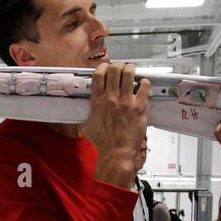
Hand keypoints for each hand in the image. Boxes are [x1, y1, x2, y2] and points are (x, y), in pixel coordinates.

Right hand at [82, 62, 148, 188]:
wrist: (115, 154)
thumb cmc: (102, 144)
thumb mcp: (86, 128)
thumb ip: (84, 119)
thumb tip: (77, 121)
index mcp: (97, 102)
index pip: (98, 75)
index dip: (103, 67)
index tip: (106, 67)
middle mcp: (111, 99)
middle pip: (114, 69)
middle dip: (118, 66)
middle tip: (120, 68)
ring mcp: (125, 102)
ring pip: (129, 73)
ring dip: (130, 69)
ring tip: (131, 72)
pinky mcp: (139, 107)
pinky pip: (143, 86)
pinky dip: (144, 82)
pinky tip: (142, 84)